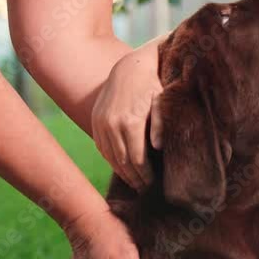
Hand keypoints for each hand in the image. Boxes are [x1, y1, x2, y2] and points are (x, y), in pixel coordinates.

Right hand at [91, 41, 164, 191]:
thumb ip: (161, 123)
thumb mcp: (163, 102)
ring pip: (111, 157)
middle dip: (135, 178)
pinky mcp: (95, 121)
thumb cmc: (153, 86)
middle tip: (146, 190)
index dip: (146, 175)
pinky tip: (122, 169)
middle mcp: (111, 124)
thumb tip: (157, 147)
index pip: (137, 159)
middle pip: (123, 161)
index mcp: (130, 121)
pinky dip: (112, 160)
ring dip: (123, 173)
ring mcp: (101, 123)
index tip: (154, 185)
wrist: (131, 68)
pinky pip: (102, 148)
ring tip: (135, 184)